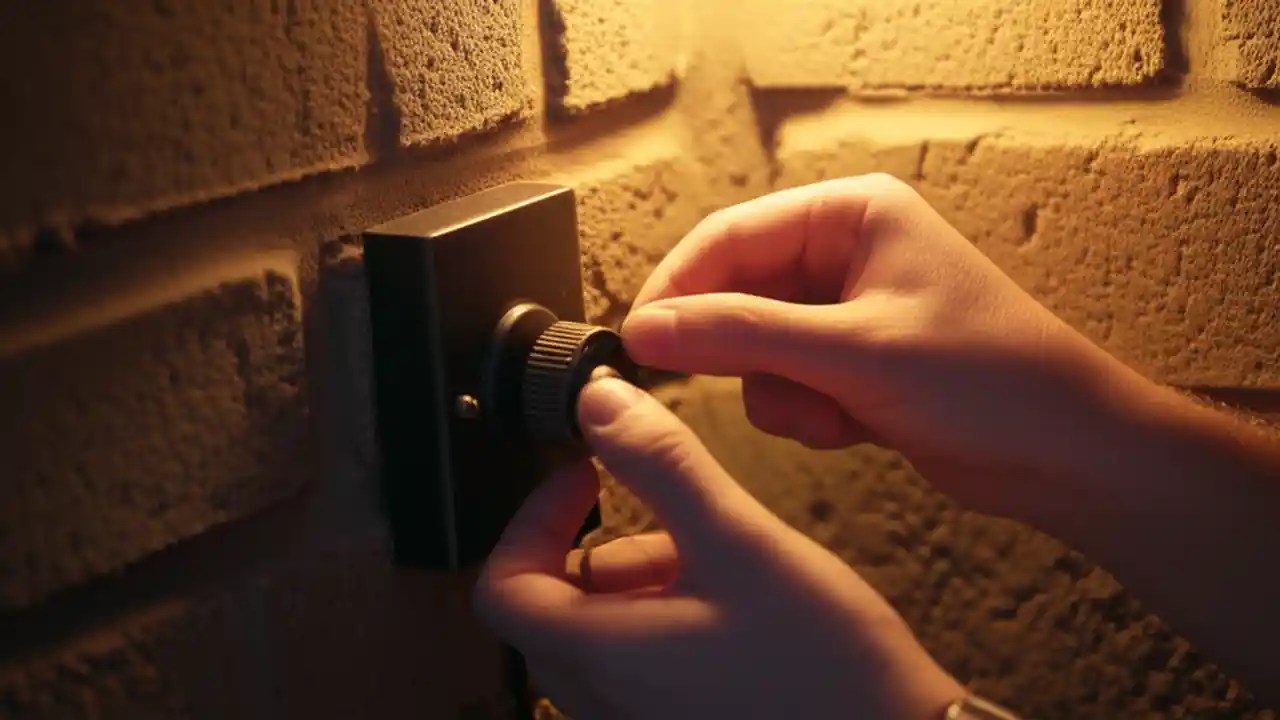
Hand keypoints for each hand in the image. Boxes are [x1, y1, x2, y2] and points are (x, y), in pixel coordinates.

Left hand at [474, 376, 963, 718]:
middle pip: (550, 607)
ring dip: (640, 582)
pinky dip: (666, 620)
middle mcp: (607, 705)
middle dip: (599, 545)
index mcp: (603, 658)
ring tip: (720, 564)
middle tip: (666, 519)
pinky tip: (735, 606)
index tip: (582, 478)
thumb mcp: (740, 542)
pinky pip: (638, 666)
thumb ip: (662, 467)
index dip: (532, 517)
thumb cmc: (827, 672)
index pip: (504, 586)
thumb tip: (599, 406)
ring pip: (598, 635)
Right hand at [622, 174, 1156, 519]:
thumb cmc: (988, 378)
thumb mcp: (851, 351)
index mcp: (851, 214)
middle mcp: (845, 254)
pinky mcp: (851, 365)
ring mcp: (846, 313)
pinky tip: (853, 428)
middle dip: (741, 350)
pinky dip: (805, 413)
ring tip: (831, 414)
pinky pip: (784, 384)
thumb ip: (739, 335)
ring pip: (754, 347)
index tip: (639, 339)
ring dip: (779, 391)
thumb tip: (645, 328)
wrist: (1067, 453)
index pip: (730, 235)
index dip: (678, 286)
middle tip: (734, 386)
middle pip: (737, 292)